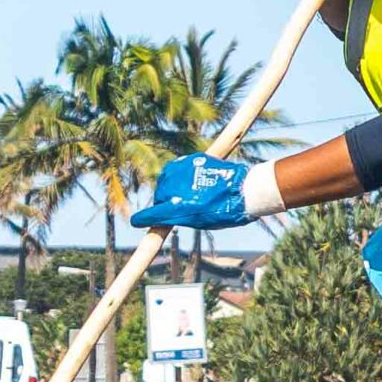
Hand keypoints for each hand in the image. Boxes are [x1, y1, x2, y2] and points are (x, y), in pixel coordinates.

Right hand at [132, 154, 258, 230]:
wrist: (245, 189)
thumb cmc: (225, 211)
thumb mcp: (199, 221)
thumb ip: (179, 216)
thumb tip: (166, 212)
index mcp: (177, 207)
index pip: (150, 215)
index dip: (142, 220)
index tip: (136, 221)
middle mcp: (175, 188)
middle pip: (160, 195)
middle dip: (164, 201)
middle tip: (178, 207)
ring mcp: (182, 171)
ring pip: (167, 180)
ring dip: (172, 186)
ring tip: (188, 194)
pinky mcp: (192, 160)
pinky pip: (178, 169)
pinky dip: (182, 176)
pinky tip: (194, 181)